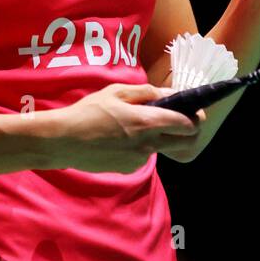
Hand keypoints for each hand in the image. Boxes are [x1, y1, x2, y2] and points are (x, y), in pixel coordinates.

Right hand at [43, 83, 200, 173]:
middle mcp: (147, 144)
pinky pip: (144, 156)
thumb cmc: (88, 112)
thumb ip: (145, 92)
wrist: (64, 141)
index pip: (186, 124)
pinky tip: (121, 138)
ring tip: (140, 126)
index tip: (194, 112)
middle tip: (181, 122)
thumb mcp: (115, 92)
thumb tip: (167, 93)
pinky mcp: (129, 168)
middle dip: (189, 133)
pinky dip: (141, 147)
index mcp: (146, 121)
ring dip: (162, 138)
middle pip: (185, 143)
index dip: (194, 118)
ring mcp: (139, 159)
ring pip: (162, 148)